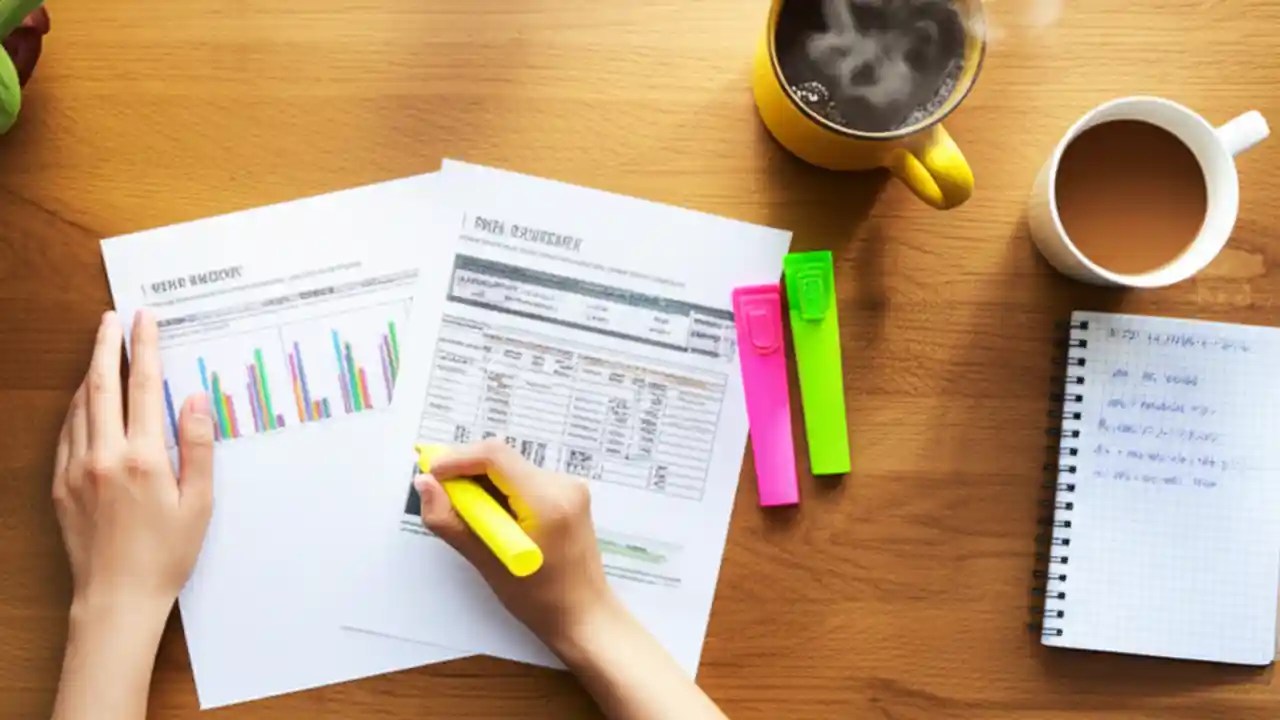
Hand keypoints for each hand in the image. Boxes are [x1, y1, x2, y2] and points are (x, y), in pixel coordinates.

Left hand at [53, 310, 214, 617]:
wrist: (116, 598)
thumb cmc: (166, 555)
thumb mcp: (199, 502)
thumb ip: (198, 446)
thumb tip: (195, 400)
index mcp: (143, 458)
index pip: (144, 387)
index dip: (144, 349)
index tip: (144, 321)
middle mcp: (104, 457)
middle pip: (101, 386)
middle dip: (106, 346)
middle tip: (112, 319)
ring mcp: (76, 470)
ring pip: (78, 406)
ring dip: (89, 373)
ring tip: (100, 351)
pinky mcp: (60, 486)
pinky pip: (66, 433)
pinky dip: (75, 408)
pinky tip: (84, 402)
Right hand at [415, 439, 619, 653]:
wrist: (585, 615)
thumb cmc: (541, 600)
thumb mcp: (488, 564)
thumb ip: (451, 522)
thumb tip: (424, 485)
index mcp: (547, 501)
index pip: (495, 456)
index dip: (457, 458)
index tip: (431, 475)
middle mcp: (562, 484)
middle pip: (501, 458)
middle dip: (464, 469)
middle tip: (438, 494)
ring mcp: (568, 487)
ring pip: (510, 467)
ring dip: (481, 482)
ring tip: (465, 514)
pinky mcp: (567, 494)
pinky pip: (522, 479)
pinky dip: (499, 490)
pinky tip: (490, 517)